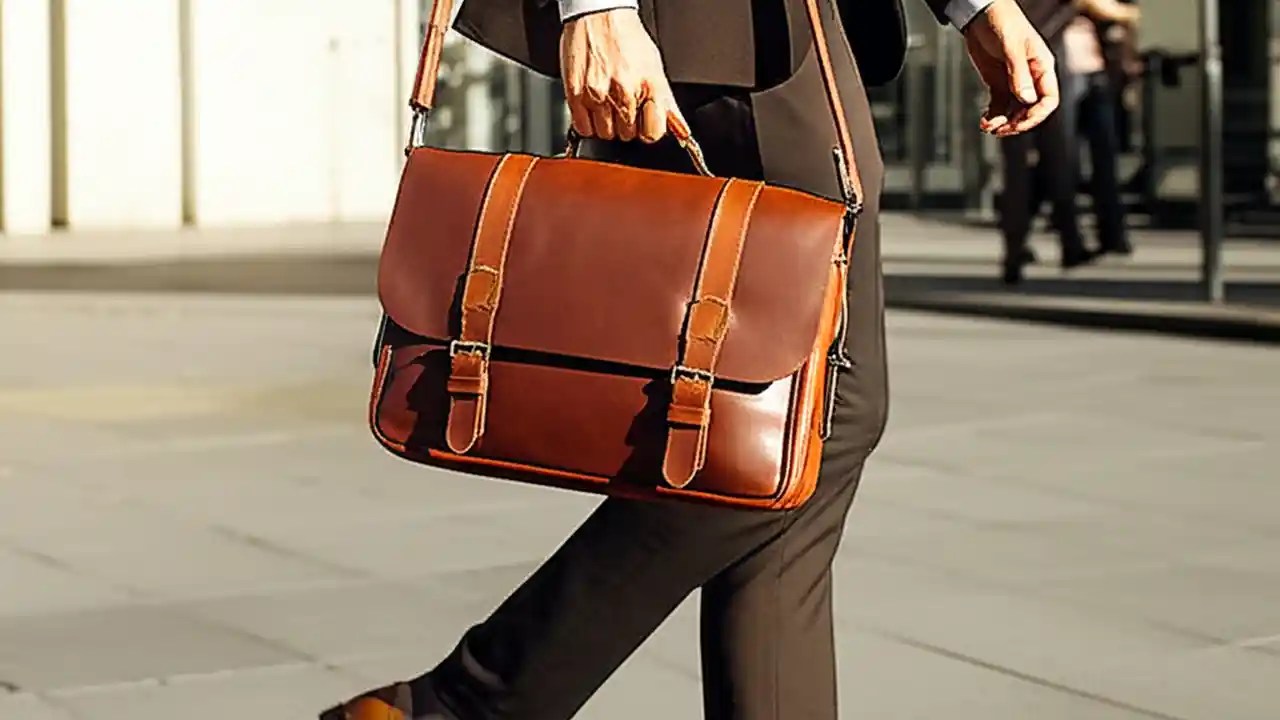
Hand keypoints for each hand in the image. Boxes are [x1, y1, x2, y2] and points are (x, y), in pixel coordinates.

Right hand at [560, 9, 688, 142]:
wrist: (598, 14)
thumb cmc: (626, 37)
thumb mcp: (655, 68)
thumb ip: (667, 103)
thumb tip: (681, 131)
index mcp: (648, 85)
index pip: (652, 133)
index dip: (648, 129)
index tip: (644, 121)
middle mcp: (624, 91)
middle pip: (627, 135)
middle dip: (626, 122)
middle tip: (623, 100)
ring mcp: (598, 95)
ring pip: (605, 134)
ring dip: (606, 122)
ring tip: (607, 98)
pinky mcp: (575, 95)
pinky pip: (583, 128)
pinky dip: (587, 121)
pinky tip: (593, 103)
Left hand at [963, 0, 1059, 136]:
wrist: (979, 13)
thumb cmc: (1002, 21)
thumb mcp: (1011, 47)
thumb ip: (1018, 74)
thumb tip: (1027, 100)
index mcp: (1042, 67)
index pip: (1048, 99)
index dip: (1037, 115)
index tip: (1020, 123)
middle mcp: (1030, 77)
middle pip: (1031, 109)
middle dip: (1018, 123)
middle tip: (1001, 130)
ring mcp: (1014, 81)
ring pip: (1014, 111)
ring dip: (1003, 122)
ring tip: (989, 127)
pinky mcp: (998, 83)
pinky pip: (999, 106)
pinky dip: (993, 116)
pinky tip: (984, 122)